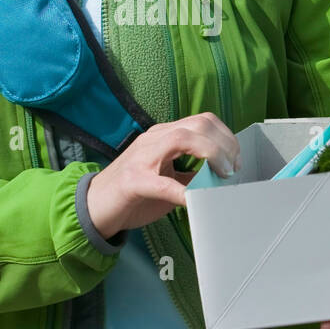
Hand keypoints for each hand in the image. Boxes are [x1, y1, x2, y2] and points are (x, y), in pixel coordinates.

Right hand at [86, 113, 239, 240]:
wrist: (94, 207)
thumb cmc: (133, 194)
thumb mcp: (168, 179)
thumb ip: (191, 175)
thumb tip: (220, 179)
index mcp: (164, 136)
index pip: (203, 121)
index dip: (226, 137)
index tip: (235, 161)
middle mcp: (154, 139)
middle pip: (198, 124)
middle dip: (224, 145)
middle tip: (233, 169)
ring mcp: (142, 157)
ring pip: (183, 138)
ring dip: (211, 155)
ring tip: (222, 176)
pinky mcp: (133, 181)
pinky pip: (164, 184)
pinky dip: (184, 192)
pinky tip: (194, 202)